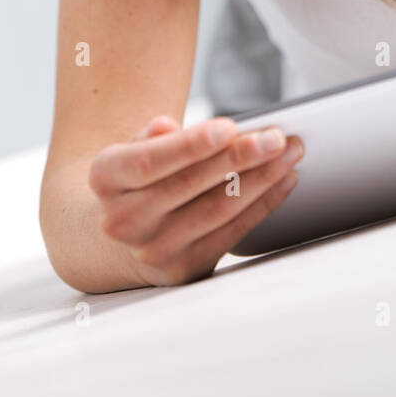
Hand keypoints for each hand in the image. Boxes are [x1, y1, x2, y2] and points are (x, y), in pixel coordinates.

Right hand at [88, 115, 303, 286]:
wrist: (115, 237)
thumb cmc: (137, 180)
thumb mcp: (131, 150)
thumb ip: (151, 137)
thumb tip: (167, 127)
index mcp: (106, 179)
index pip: (149, 162)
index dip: (190, 145)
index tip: (229, 126)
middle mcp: (123, 221)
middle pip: (189, 186)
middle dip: (239, 158)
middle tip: (276, 137)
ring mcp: (152, 251)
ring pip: (216, 211)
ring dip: (261, 180)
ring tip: (289, 154)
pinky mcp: (183, 270)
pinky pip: (231, 234)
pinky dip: (263, 205)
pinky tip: (284, 181)